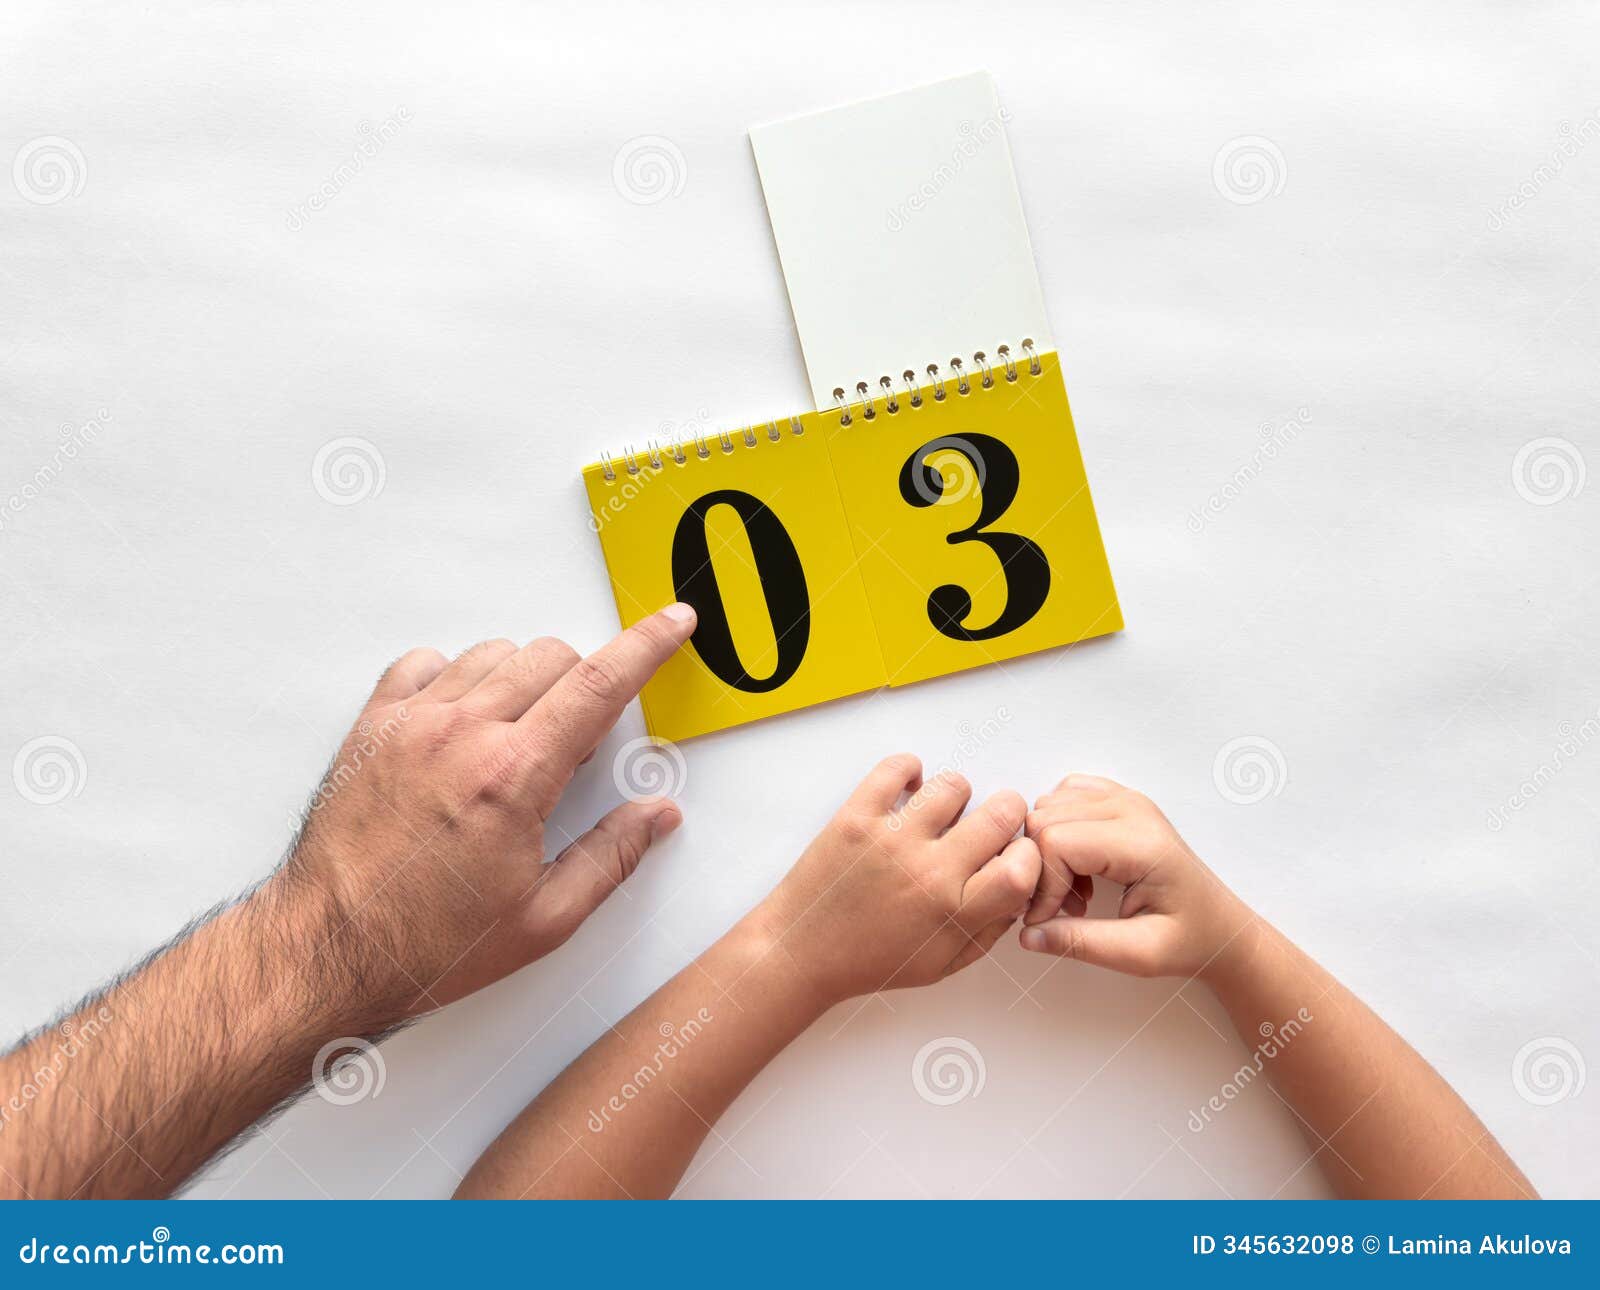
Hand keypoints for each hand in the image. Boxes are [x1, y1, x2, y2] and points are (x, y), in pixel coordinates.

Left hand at [275, 604, 697, 1019]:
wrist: (327, 951)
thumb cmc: (426, 944)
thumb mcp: (544, 919)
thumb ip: (612, 856)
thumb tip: (656, 816)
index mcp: (513, 778)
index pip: (599, 683)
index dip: (648, 645)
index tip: (672, 623)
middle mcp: (461, 734)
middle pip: (552, 657)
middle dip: (584, 684)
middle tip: (575, 748)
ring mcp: (412, 724)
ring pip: (494, 653)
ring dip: (524, 681)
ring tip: (517, 741)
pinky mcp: (373, 726)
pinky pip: (426, 662)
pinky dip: (456, 676)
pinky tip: (461, 721)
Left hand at [752, 755, 1040, 1005]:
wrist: (802, 953)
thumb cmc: (872, 961)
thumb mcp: (943, 964)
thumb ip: (988, 928)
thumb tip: (1018, 887)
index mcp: (954, 913)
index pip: (1023, 866)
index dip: (1027, 855)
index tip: (1012, 854)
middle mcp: (929, 872)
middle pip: (1002, 813)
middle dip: (1004, 816)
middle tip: (987, 825)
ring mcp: (892, 840)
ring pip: (954, 784)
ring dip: (955, 797)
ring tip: (940, 815)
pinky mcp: (857, 817)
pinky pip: (896, 767)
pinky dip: (909, 770)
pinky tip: (909, 791)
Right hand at [1018, 773, 1255, 978]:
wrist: (1221, 926)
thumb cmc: (1190, 940)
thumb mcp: (1139, 955)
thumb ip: (1080, 943)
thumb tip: (1027, 935)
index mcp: (1142, 843)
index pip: (1056, 841)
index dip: (1041, 884)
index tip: (1046, 922)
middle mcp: (1132, 808)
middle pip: (1045, 819)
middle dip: (1040, 869)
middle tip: (1062, 911)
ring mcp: (1126, 798)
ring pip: (1048, 806)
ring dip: (1046, 851)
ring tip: (1075, 893)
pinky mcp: (1120, 799)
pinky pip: (1063, 796)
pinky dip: (1056, 829)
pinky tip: (1077, 865)